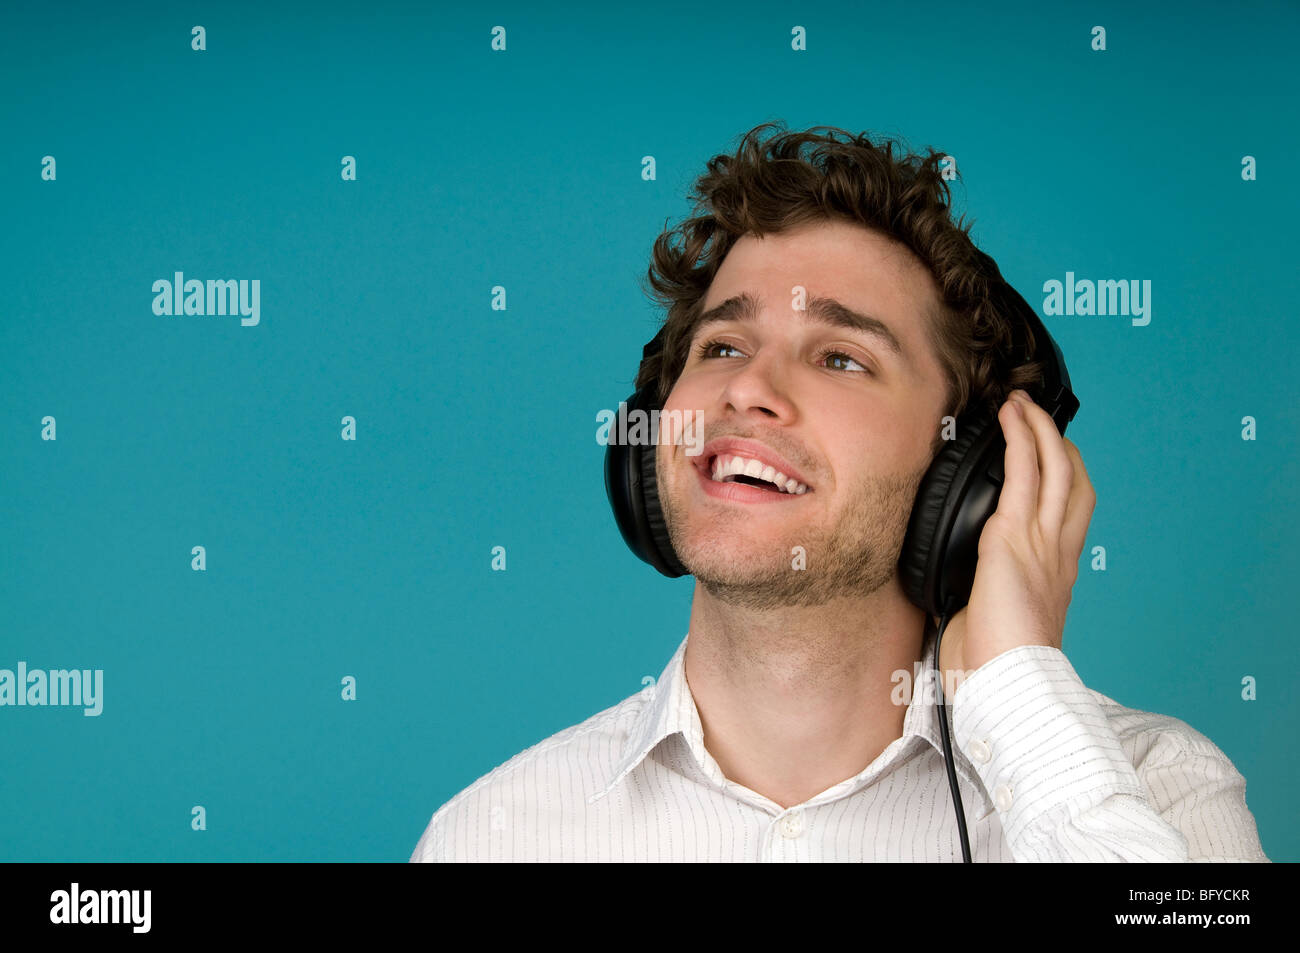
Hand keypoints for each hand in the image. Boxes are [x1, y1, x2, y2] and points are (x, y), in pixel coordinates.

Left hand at [936, 389, 1095, 691]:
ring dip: (1039, 430)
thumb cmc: (997, 667)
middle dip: (1058, 445)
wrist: (1007, 684)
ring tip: (1022, 404)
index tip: (1052, 456)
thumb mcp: (992, 622)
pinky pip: (1024, 474)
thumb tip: (953, 595)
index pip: (1071, 515)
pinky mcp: (1013, 536)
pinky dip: (1019, 439)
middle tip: (1039, 418)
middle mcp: (1056, 553)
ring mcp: (1040, 541)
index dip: (1067, 480)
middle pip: (1074, 482)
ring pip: (1054, 468)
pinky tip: (1010, 418)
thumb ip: (982, 598)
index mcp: (1055, 574)